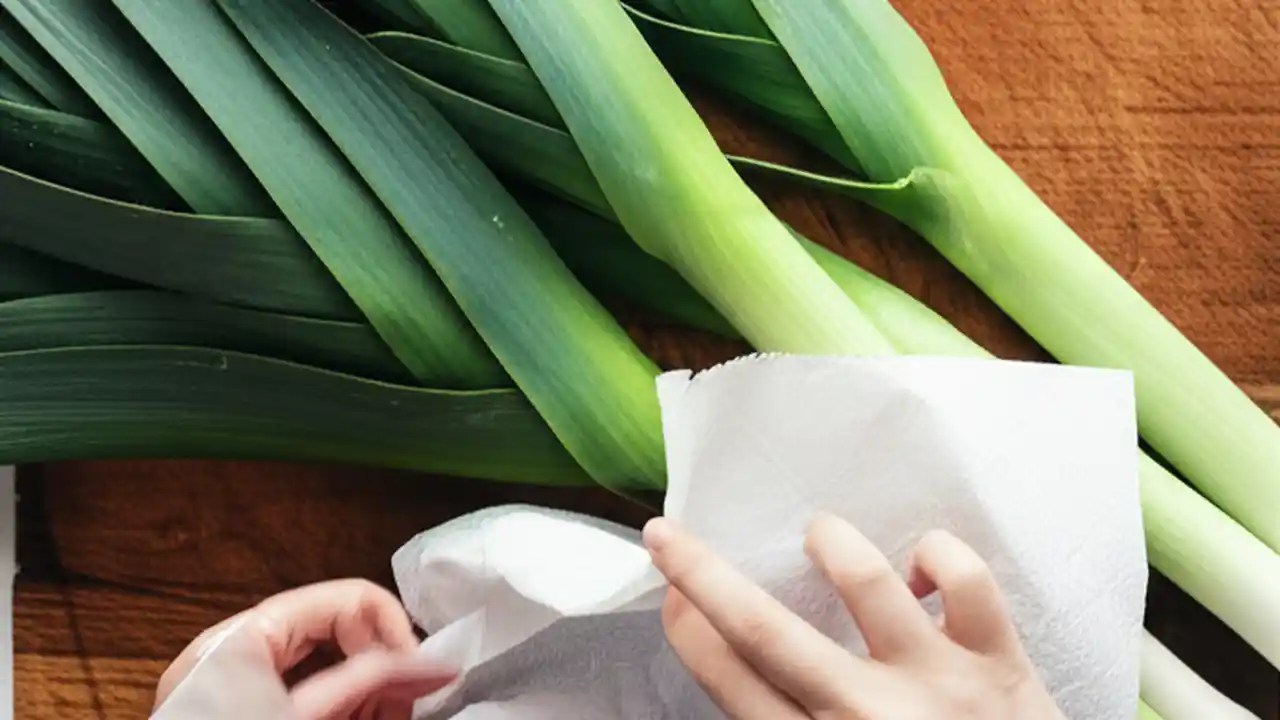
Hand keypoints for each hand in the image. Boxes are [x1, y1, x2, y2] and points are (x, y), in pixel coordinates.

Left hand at [153, 579, 454, 719]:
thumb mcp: (309, 715)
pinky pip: (306, 694)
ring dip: (368, 695)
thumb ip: (373, 681)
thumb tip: (438, 663)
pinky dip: (341, 710)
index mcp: (243, 636)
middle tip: (407, 708)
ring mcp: (234, 685)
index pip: (349, 600)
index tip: (422, 676)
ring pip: (327, 666)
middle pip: (339, 632)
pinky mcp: (242, 713)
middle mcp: (234, 650)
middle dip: (383, 669)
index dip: (395, 633)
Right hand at [643, 515, 1064, 719]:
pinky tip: (922, 566)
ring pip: (866, 583)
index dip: (690, 634)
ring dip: (830, 543)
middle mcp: (866, 719)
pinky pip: (966, 582)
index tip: (670, 595)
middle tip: (666, 535)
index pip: (731, 684)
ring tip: (818, 534)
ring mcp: (936, 687)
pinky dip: (939, 554)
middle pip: (763, 631)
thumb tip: (760, 674)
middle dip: (701, 575)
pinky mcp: (1000, 665)